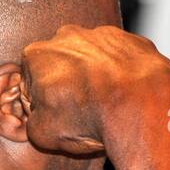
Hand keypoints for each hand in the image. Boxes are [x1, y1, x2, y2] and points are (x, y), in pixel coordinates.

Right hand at [19, 25, 169, 154]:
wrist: (138, 108)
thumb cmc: (89, 118)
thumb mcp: (42, 134)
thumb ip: (33, 122)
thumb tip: (39, 119)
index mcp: (37, 55)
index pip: (31, 81)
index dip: (41, 102)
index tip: (54, 116)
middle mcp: (67, 36)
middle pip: (61, 64)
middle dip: (68, 84)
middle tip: (81, 111)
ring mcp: (103, 35)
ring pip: (93, 58)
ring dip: (96, 76)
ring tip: (106, 104)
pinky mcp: (132, 41)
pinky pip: (122, 58)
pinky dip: (123, 74)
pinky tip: (126, 95)